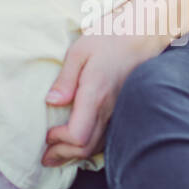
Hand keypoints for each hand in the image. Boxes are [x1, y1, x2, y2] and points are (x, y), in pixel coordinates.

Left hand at [41, 20, 164, 165]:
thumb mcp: (79, 50)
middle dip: (64, 155)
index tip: (46, 135)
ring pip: (98, 145)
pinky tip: (79, 143)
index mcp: (95, 94)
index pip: (78, 135)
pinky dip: (90, 146)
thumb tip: (51, 102)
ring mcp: (119, 111)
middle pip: (87, 147)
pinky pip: (107, 137)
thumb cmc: (109, 36)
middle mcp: (110, 108)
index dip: (60, 141)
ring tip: (58, 154)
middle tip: (45, 156)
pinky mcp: (123, 109)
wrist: (143, 32)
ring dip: (76, 154)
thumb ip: (65, 79)